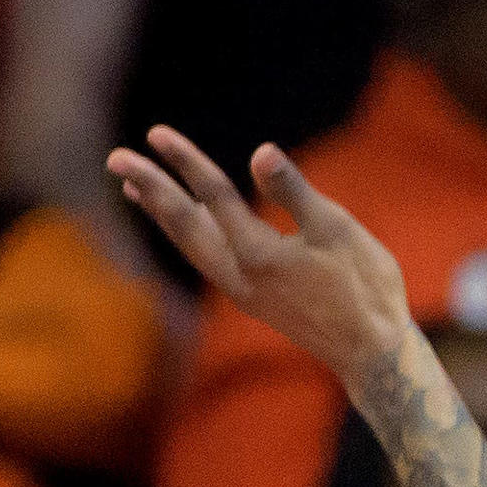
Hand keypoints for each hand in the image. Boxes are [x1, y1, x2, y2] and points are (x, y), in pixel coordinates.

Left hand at [107, 129, 415, 395]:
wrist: (370, 352)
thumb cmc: (364, 286)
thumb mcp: (338, 231)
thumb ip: (295, 193)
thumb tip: (260, 152)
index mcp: (258, 254)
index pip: (213, 196)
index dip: (185, 162)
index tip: (156, 135)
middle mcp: (237, 273)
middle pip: (182, 223)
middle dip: (150, 188)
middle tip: (115, 158)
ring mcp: (240, 289)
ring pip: (188, 243)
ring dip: (159, 212)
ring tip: (131, 187)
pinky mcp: (249, 297)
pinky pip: (203, 257)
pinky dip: (184, 233)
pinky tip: (186, 221)